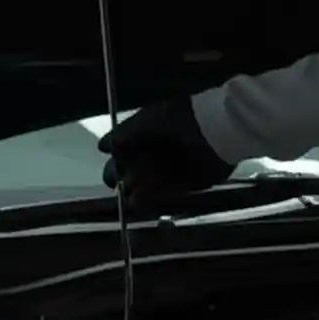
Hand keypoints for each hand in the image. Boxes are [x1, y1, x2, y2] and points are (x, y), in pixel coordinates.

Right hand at [99, 97, 234, 204]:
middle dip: (124, 176)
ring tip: (130, 194)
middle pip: (135, 169)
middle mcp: (162, 151)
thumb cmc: (181, 119)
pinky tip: (137, 201)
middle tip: (119, 183)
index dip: (117, 159)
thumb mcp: (148, 119)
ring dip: (136, 189)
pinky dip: (151, 197)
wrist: (217, 130)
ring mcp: (175, 168)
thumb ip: (124, 133)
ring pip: (148, 183)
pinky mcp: (188, 184)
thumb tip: (102, 146)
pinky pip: (165, 193)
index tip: (113, 165)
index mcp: (152, 133)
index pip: (127, 150)